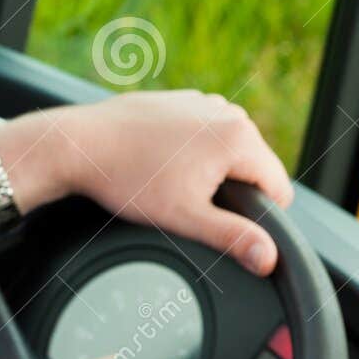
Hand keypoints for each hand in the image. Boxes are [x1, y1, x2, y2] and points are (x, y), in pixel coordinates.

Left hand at [16, 91, 294, 275]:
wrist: (79, 144)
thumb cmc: (127, 178)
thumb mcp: (184, 217)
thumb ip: (233, 237)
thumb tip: (270, 257)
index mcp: (238, 138)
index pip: (278, 187)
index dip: (259, 214)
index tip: (223, 221)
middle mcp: (227, 112)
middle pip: (256, 166)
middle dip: (233, 190)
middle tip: (189, 201)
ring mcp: (203, 102)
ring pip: (230, 149)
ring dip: (214, 169)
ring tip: (173, 181)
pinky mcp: (181, 100)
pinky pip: (204, 133)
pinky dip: (193, 150)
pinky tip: (162, 162)